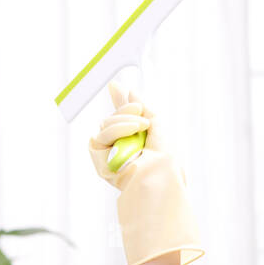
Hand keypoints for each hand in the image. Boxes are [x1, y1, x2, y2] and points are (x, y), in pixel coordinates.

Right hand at [87, 81, 203, 264]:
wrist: (160, 177)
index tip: (117, 87)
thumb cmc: (163, 159)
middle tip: (143, 117)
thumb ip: (139, 106)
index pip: (121, 117)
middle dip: (127, 111)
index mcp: (134, 141)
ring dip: (124, 121)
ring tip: (141, 128)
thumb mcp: (156, 125)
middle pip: (111, 118)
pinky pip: (99, 137)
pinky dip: (116, 130)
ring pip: (105, 125)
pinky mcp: (100, 162)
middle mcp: (119, 148)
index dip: (119, 102)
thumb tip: (121, 87)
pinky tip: (130, 134)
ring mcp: (108, 155)